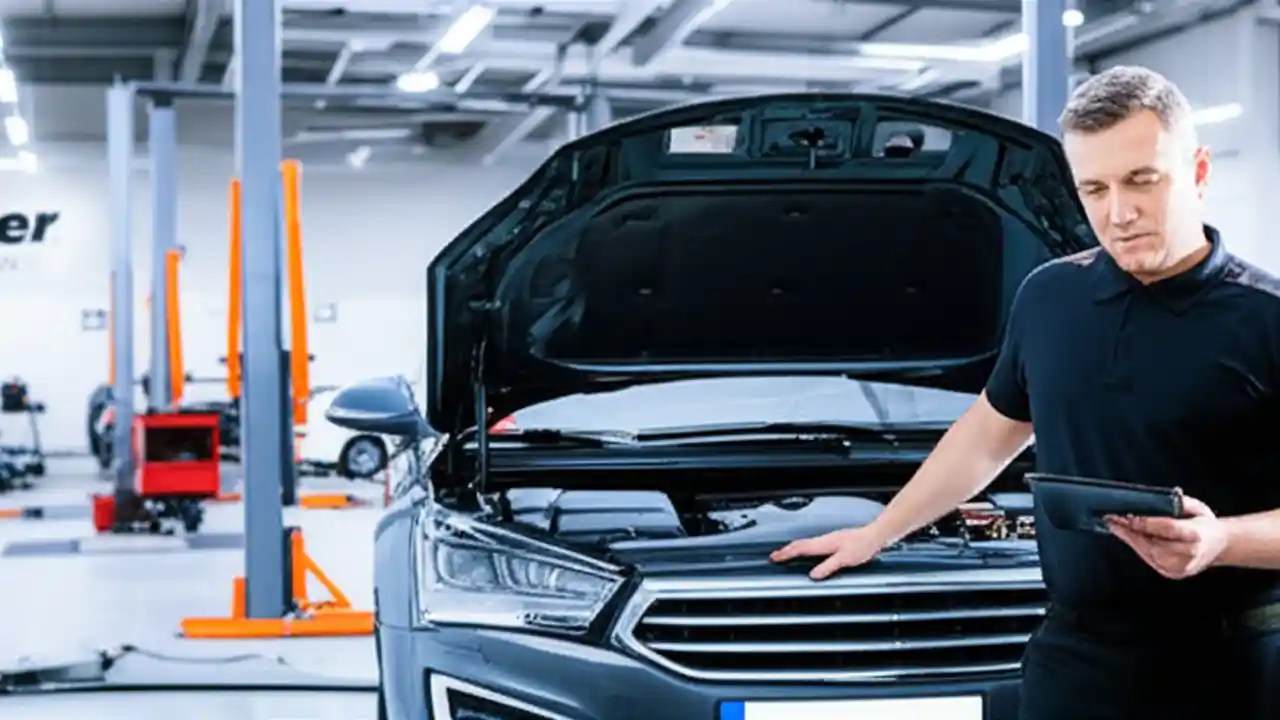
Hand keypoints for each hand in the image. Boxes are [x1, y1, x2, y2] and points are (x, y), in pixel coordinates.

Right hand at [769, 526, 885, 579]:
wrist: (874, 535)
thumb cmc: (862, 545)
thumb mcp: (845, 559)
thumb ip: (828, 566)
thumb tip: (813, 575)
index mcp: (824, 543)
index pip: (800, 548)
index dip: (786, 553)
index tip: (775, 557)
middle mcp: (824, 539)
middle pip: (800, 544)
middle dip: (786, 550)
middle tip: (775, 556)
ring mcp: (828, 539)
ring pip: (806, 543)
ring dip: (794, 548)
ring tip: (786, 554)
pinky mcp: (833, 541)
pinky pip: (813, 544)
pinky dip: (804, 548)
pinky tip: (806, 551)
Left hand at [1105, 495, 1229, 579]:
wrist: (1219, 546)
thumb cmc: (1204, 524)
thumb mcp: (1196, 508)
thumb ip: (1177, 503)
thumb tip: (1154, 499)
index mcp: (1197, 535)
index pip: (1167, 528)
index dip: (1145, 523)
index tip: (1126, 516)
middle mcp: (1189, 555)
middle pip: (1153, 544)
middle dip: (1131, 532)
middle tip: (1112, 520)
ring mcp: (1180, 568)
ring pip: (1148, 553)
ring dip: (1131, 540)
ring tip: (1116, 526)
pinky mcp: (1173, 573)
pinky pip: (1150, 559)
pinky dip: (1139, 547)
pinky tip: (1129, 537)